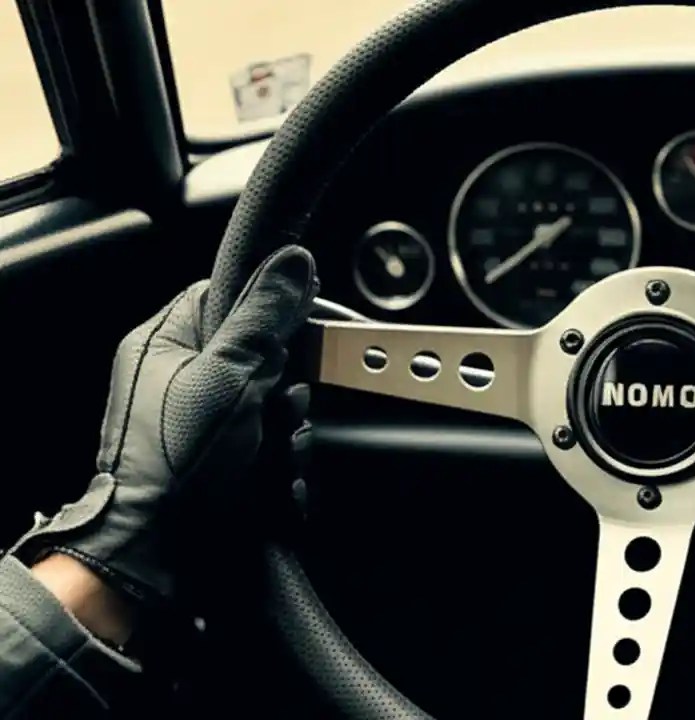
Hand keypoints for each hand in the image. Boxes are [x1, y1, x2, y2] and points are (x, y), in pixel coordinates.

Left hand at [13, 246, 318, 605]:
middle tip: (277, 410)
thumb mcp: (228, 378)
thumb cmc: (174, 469)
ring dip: (289, 434)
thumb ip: (263, 318)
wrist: (156, 560)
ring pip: (273, 407)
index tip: (292, 336)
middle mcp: (179, 380)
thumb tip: (292, 263)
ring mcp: (199, 426)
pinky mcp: (220, 465)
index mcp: (164, 343)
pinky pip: (270, 449)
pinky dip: (282, 467)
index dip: (269, 312)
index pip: (228, 295)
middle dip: (286, 389)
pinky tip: (274, 481)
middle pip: (262, 355)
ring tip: (273, 455)